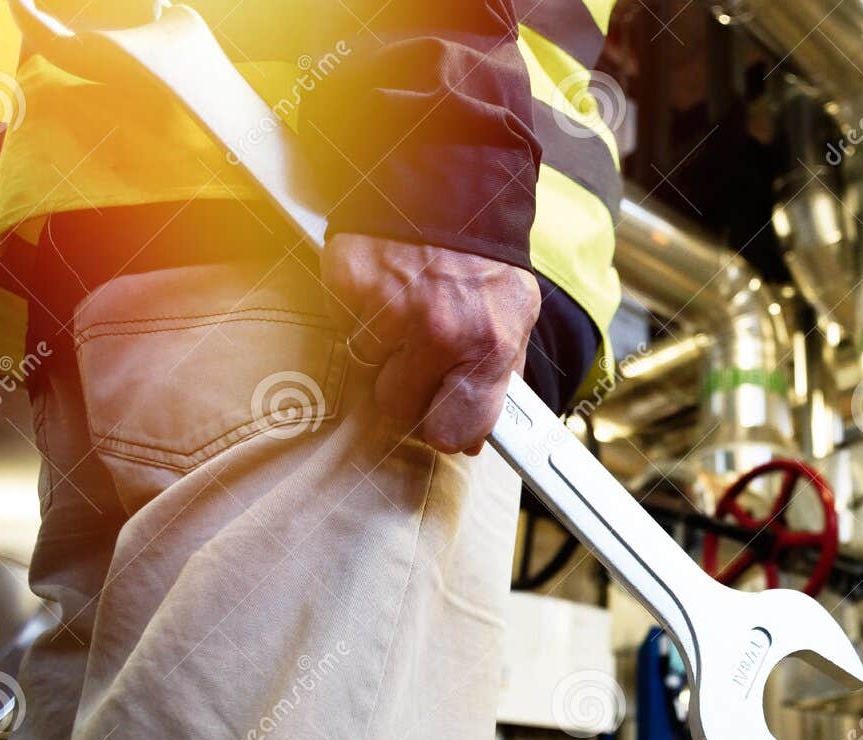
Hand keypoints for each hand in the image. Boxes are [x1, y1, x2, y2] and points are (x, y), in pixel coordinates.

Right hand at [322, 234, 538, 454]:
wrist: (450, 180)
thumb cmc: (485, 257)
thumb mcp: (517, 314)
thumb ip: (502, 377)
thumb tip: (481, 437)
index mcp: (488, 345)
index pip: (453, 432)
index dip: (444, 428)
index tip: (442, 417)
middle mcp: (439, 331)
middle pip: (398, 407)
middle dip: (407, 388)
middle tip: (421, 354)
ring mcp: (389, 308)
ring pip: (367, 366)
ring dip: (383, 346)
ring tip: (407, 308)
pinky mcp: (350, 283)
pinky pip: (344, 325)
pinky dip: (360, 311)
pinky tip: (385, 286)